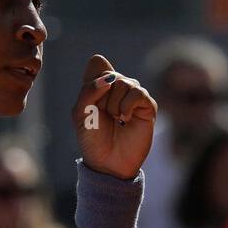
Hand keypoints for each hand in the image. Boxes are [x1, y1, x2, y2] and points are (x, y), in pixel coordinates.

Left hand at [71, 54, 156, 179]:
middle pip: (110, 73)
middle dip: (102, 97)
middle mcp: (118, 88)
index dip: (92, 81)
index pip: (98, 64)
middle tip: (104, 116)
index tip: (90, 103)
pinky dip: (127, 106)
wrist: (108, 162)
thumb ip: (89, 90)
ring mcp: (134, 96)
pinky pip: (138, 93)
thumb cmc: (92, 139)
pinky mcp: (147, 106)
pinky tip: (125, 119)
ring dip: (114, 104)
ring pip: (124, 83)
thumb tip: (110, 78)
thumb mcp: (80, 113)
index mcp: (100, 86)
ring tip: (115, 119)